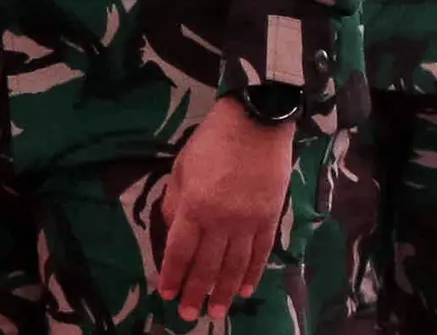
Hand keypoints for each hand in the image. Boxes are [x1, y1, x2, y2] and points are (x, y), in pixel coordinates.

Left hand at [155, 97, 294, 321]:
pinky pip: (260, 253)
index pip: (180, 251)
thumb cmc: (212, 140)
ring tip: (217, 311)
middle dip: (195, 292)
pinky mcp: (269, 218)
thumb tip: (172, 229)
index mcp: (195, 207)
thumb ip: (175, 201)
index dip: (172, 275)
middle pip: (206, 265)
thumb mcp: (182, 168)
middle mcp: (221, 221)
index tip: (166, 294)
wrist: (256, 121)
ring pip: (234, 266)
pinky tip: (245, 289)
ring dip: (224, 291)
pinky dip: (252, 273)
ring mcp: (248, 222)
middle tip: (189, 315)